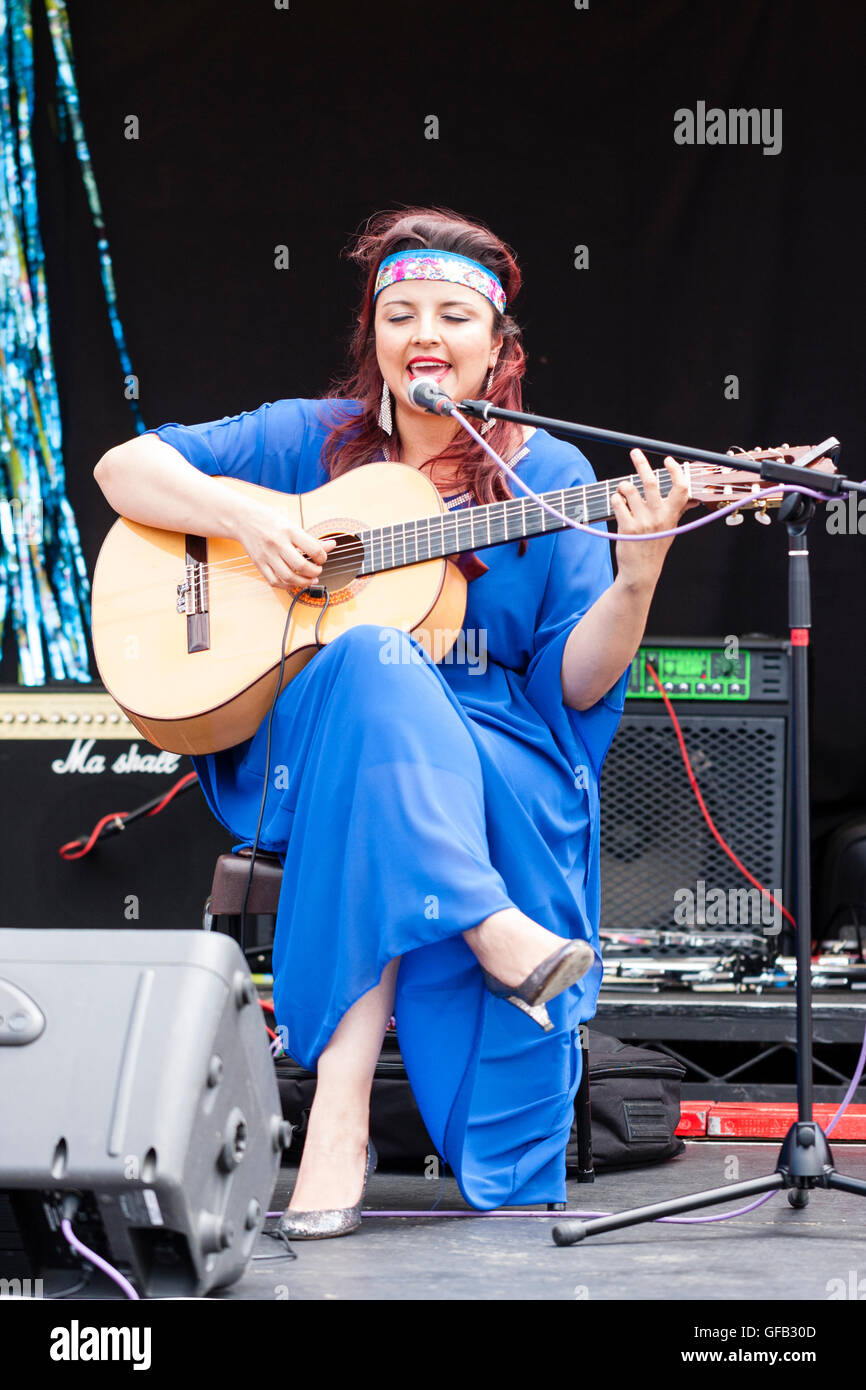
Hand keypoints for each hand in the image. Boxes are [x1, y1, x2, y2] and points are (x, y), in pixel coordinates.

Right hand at [235, 500, 336, 588]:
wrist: (243, 519)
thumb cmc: (270, 521)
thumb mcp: (292, 525)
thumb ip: (312, 539)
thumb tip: (332, 546)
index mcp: (289, 531)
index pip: (313, 549)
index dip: (322, 557)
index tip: (322, 558)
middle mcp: (278, 543)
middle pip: (301, 566)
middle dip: (315, 572)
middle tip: (317, 570)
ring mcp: (267, 555)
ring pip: (288, 577)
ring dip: (303, 582)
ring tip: (309, 579)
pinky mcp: (259, 564)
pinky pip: (274, 581)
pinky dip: (287, 586)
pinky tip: (294, 583)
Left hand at [611, 449, 693, 591]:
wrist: (641, 572)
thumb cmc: (655, 547)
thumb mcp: (671, 529)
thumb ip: (678, 511)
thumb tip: (692, 499)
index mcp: (672, 515)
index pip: (681, 488)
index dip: (676, 471)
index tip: (668, 460)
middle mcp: (659, 517)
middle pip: (651, 483)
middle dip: (641, 463)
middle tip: (635, 452)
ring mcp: (643, 522)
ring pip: (629, 490)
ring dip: (623, 486)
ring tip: (623, 491)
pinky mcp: (627, 528)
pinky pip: (618, 502)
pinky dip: (615, 499)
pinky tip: (618, 504)